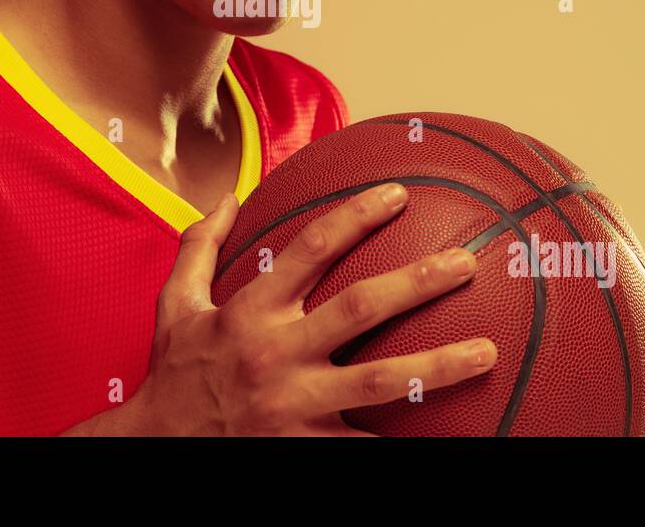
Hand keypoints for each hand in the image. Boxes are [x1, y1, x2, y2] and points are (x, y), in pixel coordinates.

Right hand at [119, 182, 496, 435]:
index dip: (355, 217)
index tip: (398, 195)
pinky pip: (365, 445)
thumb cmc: (173, 372)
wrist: (156, 448)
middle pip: (359, 308)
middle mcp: (276, 352)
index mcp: (250, 311)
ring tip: (488, 351)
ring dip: (438, 366)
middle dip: (417, 283)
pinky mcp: (304, 447)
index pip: (310, 249)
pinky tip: (453, 434)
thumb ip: (199, 246)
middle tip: (466, 263)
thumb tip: (228, 196)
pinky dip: (404, 440)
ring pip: (380, 381)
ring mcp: (295, 403)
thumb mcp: (175, 304)